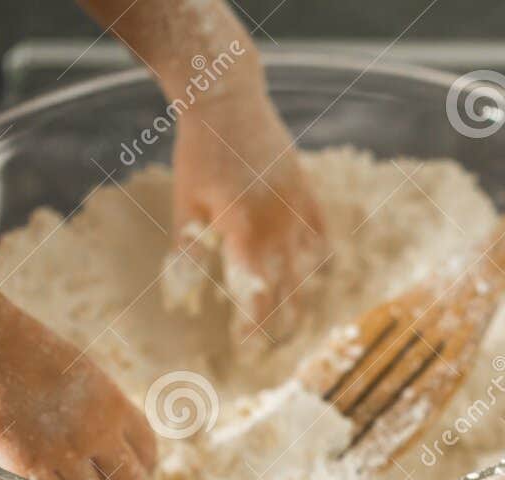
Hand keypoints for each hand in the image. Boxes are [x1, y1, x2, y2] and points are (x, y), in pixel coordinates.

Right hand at [0, 347, 157, 479]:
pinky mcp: (32, 467)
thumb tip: (112, 435)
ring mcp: (65, 454)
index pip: (146, 446)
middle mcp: (98, 435)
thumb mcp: (85, 375)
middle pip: (130, 478)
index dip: (148, 464)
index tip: (147, 472)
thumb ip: (102, 407)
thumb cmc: (34, 355)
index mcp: (115, 407)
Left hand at [170, 87, 327, 343]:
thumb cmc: (198, 155)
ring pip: (310, 271)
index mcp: (248, 235)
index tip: (248, 350)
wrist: (228, 102)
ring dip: (304, 300)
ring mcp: (300, 213)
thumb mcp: (186, 207)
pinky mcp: (308, 196)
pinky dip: (320, 263)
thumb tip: (183, 304)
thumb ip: (189, 257)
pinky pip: (322, 240)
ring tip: (297, 324)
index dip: (255, 328)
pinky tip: (316, 280)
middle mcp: (281, 229)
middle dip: (281, 324)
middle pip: (288, 291)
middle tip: (275, 351)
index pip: (258, 297)